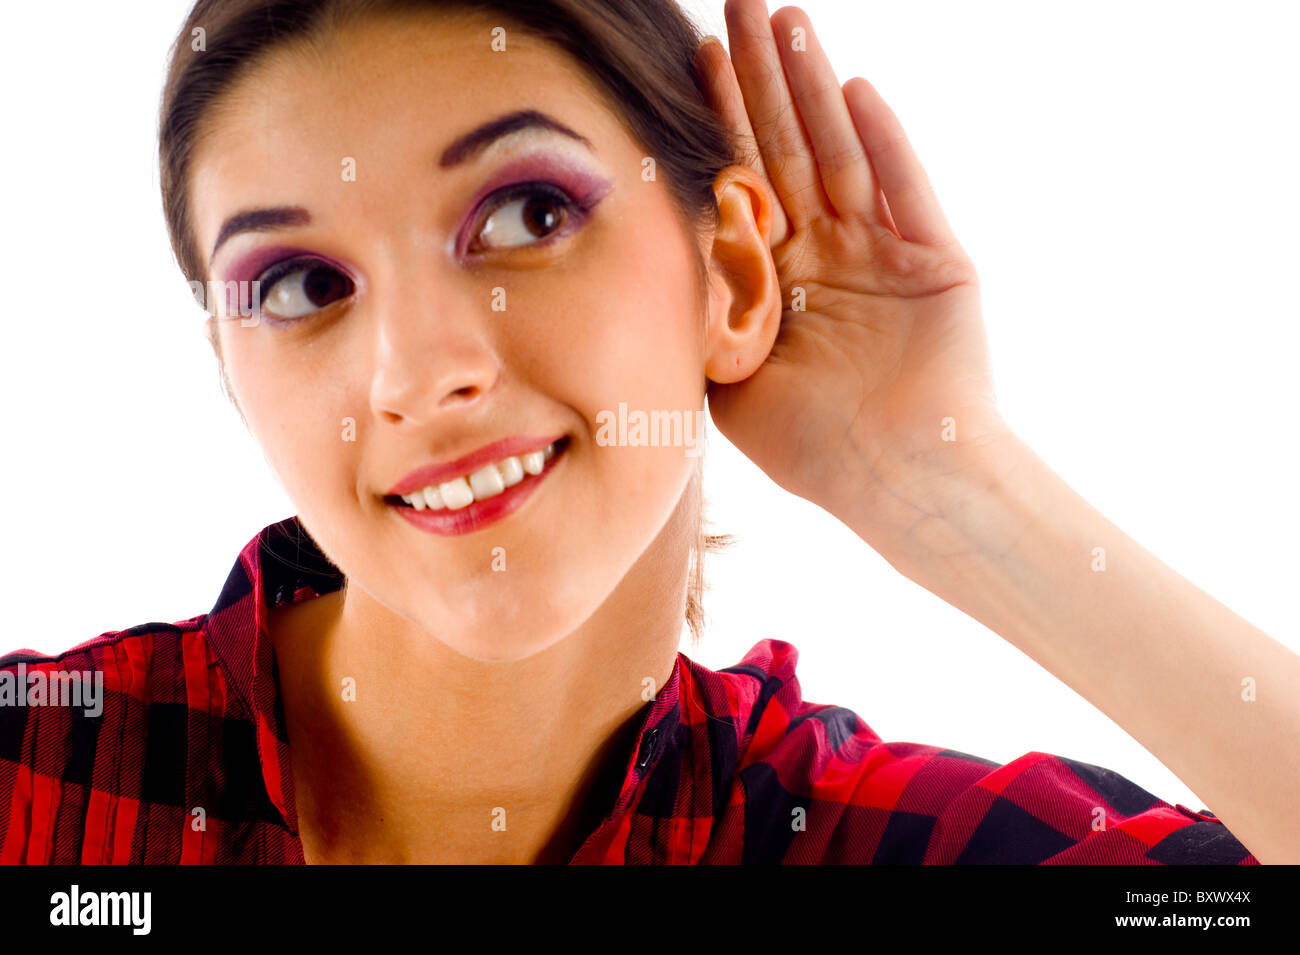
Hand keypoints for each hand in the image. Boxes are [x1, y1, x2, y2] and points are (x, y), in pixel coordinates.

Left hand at [697, 1, 1013, 542]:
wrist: (898, 485)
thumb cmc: (814, 447)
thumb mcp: (729, 380)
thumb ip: (699, 320)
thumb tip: (648, 268)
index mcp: (781, 279)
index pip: (742, 182)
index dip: (717, 121)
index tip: (690, 60)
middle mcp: (831, 254)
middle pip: (789, 148)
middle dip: (762, 79)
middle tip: (739, 5)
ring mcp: (885, 252)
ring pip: (842, 153)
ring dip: (813, 89)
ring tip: (788, 20)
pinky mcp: (938, 261)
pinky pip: (907, 189)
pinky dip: (884, 140)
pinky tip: (854, 88)